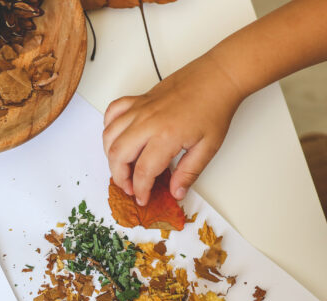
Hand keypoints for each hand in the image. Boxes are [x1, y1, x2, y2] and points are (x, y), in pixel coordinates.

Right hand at [102, 51, 243, 205]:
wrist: (217, 77)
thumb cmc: (215, 107)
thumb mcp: (208, 147)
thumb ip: (189, 172)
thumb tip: (176, 192)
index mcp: (166, 136)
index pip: (143, 171)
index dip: (140, 190)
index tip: (143, 198)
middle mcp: (147, 121)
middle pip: (118, 155)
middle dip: (120, 177)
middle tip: (130, 187)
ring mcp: (140, 108)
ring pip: (109, 135)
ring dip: (111, 156)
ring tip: (122, 167)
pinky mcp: (139, 99)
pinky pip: (112, 112)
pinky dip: (109, 127)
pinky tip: (117, 137)